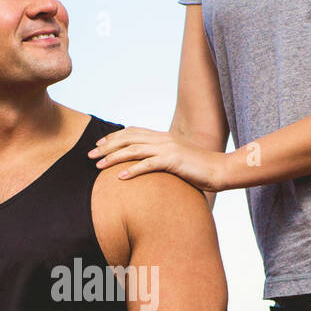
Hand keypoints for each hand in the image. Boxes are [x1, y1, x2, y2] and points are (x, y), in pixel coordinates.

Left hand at [88, 128, 226, 190]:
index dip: (114, 137)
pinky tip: (119, 178)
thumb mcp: (177, 161)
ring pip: (134, 150)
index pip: (133, 132)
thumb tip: (146, 166)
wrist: (220, 170)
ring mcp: (168, 149)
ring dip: (114, 158)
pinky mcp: (174, 162)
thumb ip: (161, 159)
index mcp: (163, 137)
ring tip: (98, 165)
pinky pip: (148, 165)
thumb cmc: (199, 170)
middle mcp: (163, 139)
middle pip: (128, 138)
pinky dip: (132, 171)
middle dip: (107, 146)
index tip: (99, 144)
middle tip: (90, 155)